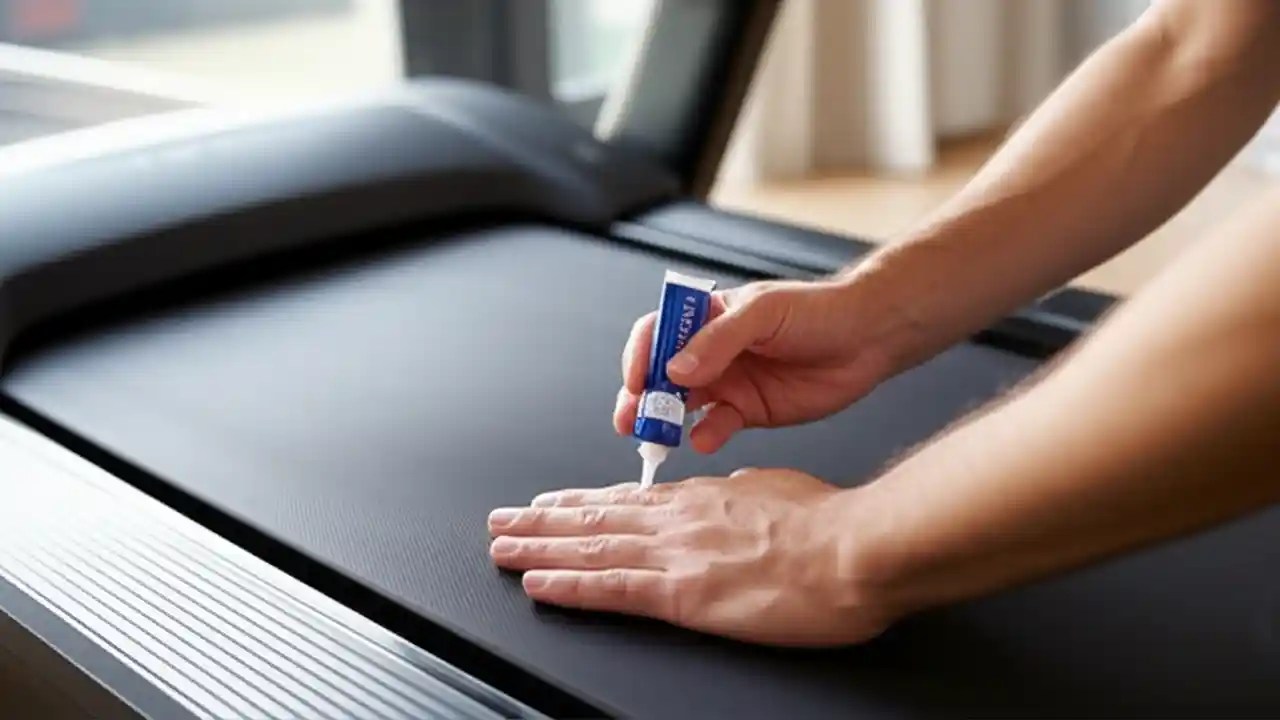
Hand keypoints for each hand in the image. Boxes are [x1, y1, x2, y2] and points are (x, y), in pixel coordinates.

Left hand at [487, 469, 894, 646]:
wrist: (854, 549)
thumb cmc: (829, 523)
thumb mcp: (776, 488)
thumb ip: (740, 493)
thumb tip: (725, 491)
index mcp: (701, 498)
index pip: (625, 499)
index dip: (580, 502)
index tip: (550, 501)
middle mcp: (677, 520)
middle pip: (594, 520)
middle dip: (541, 521)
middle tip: (501, 520)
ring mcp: (675, 554)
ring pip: (589, 550)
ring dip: (538, 549)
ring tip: (501, 548)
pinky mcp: (682, 594)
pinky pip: (610, 589)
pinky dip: (568, 587)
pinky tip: (538, 586)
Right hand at [614, 278, 894, 452]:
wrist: (868, 338)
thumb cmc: (817, 311)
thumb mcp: (764, 313)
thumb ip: (719, 340)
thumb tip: (676, 368)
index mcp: (706, 316)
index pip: (656, 332)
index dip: (640, 356)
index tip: (635, 379)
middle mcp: (710, 351)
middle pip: (659, 374)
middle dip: (640, 397)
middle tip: (629, 419)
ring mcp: (728, 382)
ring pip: (681, 405)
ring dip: (663, 421)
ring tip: (655, 437)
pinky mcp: (748, 411)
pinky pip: (716, 426)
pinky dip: (705, 435)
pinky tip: (704, 440)